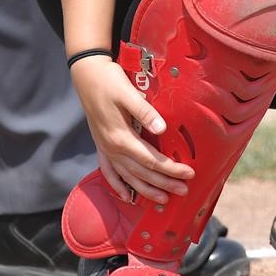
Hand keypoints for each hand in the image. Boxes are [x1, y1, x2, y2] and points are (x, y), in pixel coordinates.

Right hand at [69, 56, 195, 204]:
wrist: (86, 75)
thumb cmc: (109, 81)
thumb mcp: (127, 93)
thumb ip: (144, 112)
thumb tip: (162, 130)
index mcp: (121, 137)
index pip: (151, 160)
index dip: (171, 169)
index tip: (189, 173)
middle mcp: (112, 148)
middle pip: (142, 172)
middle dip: (164, 183)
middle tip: (184, 191)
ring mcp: (105, 149)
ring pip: (127, 177)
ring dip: (146, 190)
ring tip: (163, 200)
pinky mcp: (101, 146)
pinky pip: (109, 173)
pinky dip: (117, 186)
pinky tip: (126, 197)